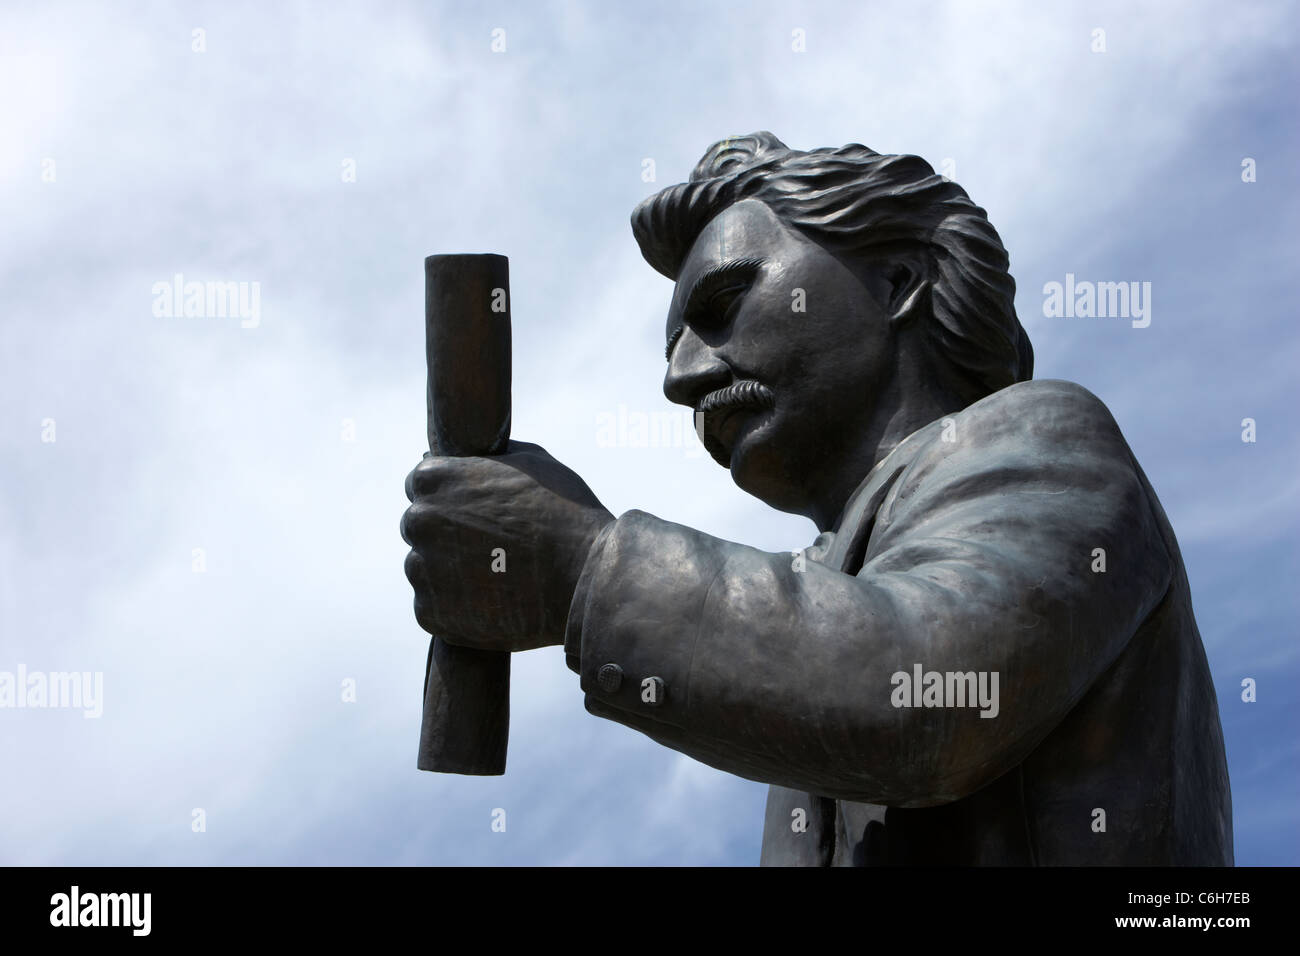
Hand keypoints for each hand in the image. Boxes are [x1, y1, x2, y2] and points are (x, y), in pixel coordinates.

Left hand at [401, 440, 613, 651]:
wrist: (586, 578)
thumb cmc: (565, 513)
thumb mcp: (531, 462)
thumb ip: (488, 457)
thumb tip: (463, 456)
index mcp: (433, 478)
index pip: (421, 486)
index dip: (451, 499)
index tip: (477, 514)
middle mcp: (418, 520)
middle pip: (420, 527)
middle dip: (447, 535)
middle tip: (490, 548)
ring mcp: (421, 569)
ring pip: (424, 569)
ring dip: (449, 573)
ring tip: (496, 578)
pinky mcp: (430, 613)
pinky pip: (433, 608)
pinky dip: (455, 609)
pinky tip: (491, 603)